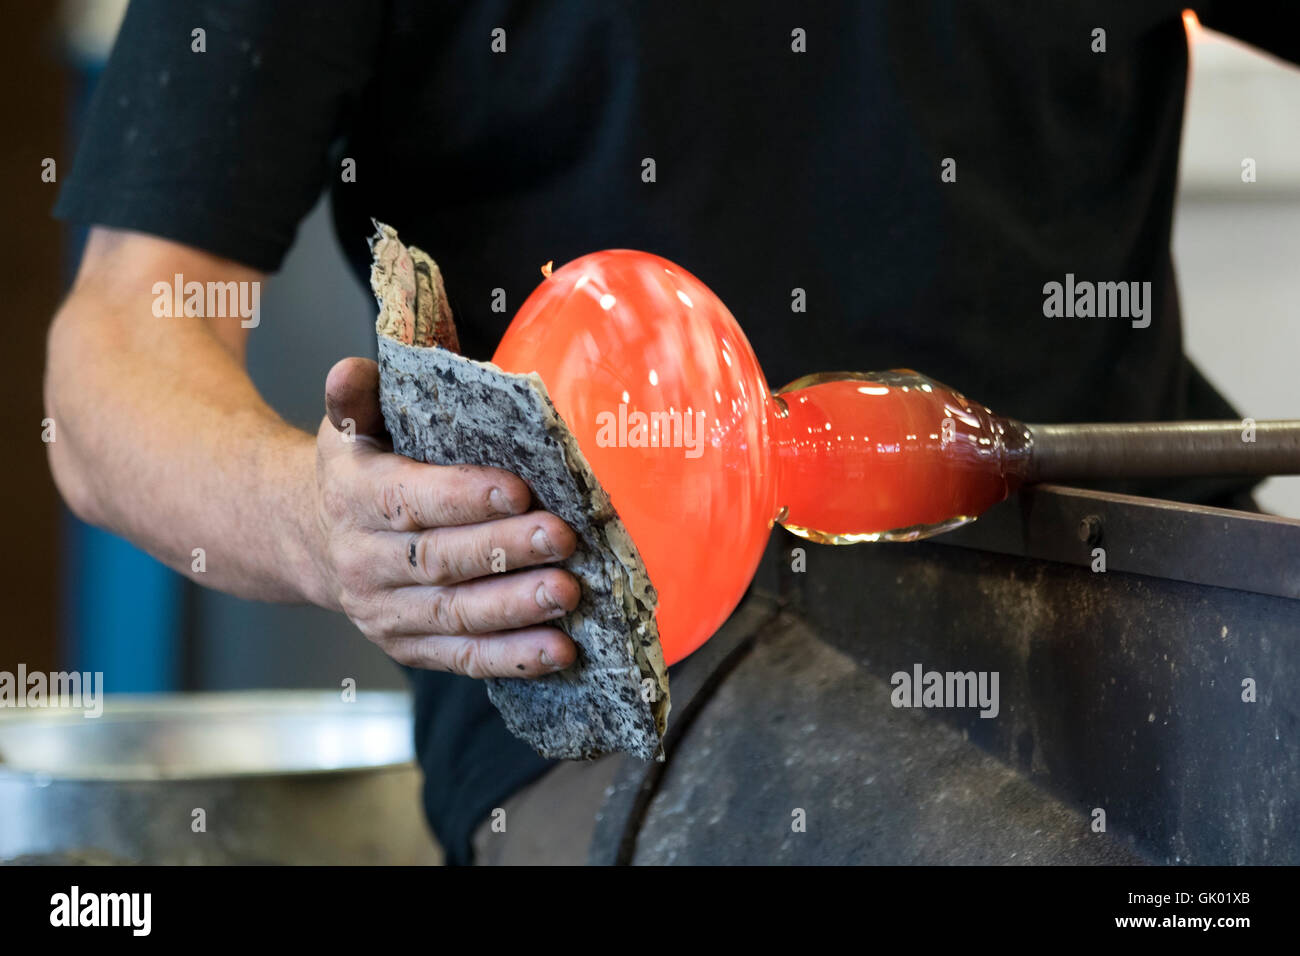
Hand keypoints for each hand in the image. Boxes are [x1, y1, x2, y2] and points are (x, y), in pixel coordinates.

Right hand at [312, 357, 579, 677]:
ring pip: (455, 613)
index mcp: (353, 496)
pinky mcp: (408, 646)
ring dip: (515, 608)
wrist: (310, 539)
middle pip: (439, 559)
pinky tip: (560, 650)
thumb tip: (349, 368)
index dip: (463, 497)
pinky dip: (511, 658)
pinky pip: (462, 656)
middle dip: (505, 550)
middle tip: (563, 537)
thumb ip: (356, 395)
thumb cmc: (357, 470)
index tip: (519, 489)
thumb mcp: (350, 425)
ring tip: (568, 593)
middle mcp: (363, 560)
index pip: (408, 499)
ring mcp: (384, 610)